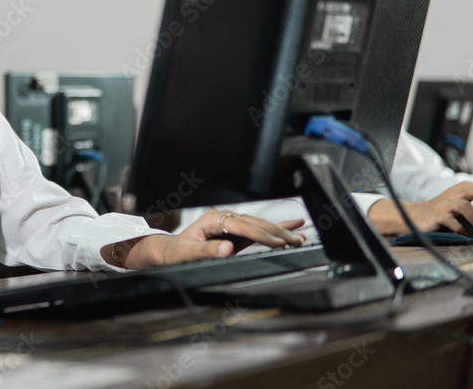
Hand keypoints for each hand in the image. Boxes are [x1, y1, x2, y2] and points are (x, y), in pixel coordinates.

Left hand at [104, 209, 306, 269]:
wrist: (170, 251)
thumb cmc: (177, 253)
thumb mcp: (187, 254)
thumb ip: (207, 251)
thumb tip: (227, 248)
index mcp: (214, 219)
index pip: (244, 226)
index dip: (263, 235)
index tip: (279, 243)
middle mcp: (225, 217)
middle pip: (256, 223)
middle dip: (278, 232)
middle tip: (298, 240)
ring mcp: (232, 223)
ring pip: (261, 226)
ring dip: (282, 231)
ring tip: (302, 235)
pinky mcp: (237, 232)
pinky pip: (259, 230)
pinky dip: (276, 229)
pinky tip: (293, 226)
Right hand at [368, 182, 472, 236]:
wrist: (417, 216)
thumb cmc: (444, 212)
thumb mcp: (463, 203)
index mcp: (465, 187)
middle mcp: (456, 192)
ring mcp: (446, 202)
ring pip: (467, 207)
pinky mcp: (438, 214)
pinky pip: (453, 222)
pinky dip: (463, 230)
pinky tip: (467, 235)